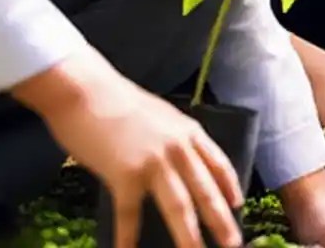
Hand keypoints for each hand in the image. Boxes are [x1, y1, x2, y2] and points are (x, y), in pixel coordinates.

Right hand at [15, 49, 243, 247]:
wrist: (86, 92)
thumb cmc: (118, 102)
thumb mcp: (161, 116)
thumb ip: (175, 138)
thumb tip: (180, 161)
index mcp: (189, 132)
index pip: (219, 164)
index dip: (230, 187)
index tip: (238, 206)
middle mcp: (178, 149)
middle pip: (206, 192)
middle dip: (222, 222)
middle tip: (233, 244)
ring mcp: (154, 163)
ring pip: (179, 208)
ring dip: (189, 237)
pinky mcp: (125, 176)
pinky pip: (130, 214)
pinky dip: (128, 237)